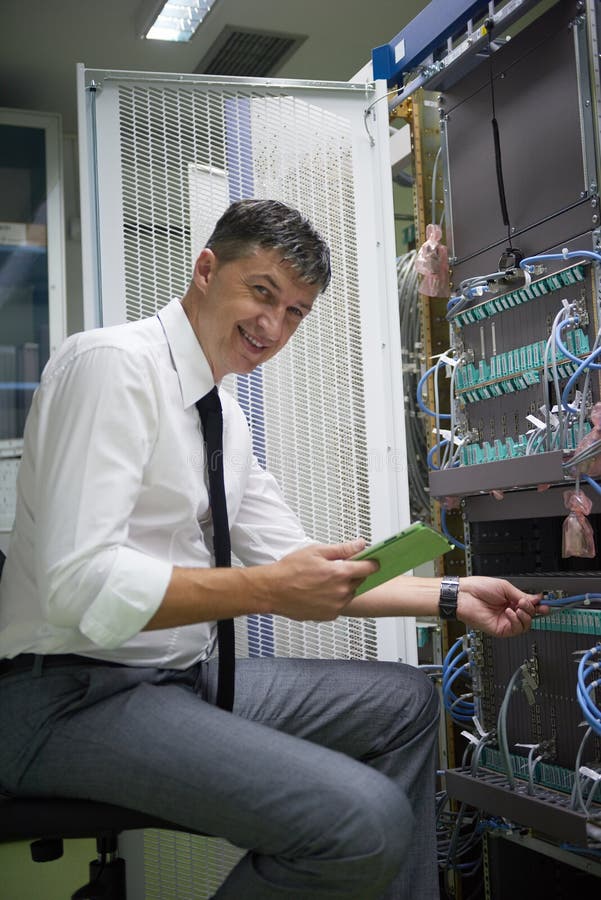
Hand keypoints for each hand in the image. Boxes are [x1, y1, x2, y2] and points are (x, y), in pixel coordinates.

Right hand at [263, 540, 378, 621]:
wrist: (272, 590)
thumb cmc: (290, 570)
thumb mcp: (316, 551)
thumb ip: (342, 549)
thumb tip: (360, 544)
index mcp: (340, 573)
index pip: (368, 568)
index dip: (371, 562)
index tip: (372, 561)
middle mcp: (340, 592)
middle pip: (359, 580)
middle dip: (353, 573)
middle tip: (336, 568)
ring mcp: (335, 605)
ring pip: (349, 593)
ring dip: (343, 587)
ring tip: (323, 581)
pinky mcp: (328, 615)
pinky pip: (339, 605)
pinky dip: (334, 599)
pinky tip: (319, 592)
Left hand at [456, 576, 547, 637]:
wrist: (464, 595)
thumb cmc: (478, 588)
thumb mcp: (505, 587)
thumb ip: (521, 595)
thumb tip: (536, 599)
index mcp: (511, 600)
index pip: (529, 606)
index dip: (539, 605)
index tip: (545, 603)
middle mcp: (509, 611)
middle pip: (530, 616)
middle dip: (533, 609)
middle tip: (529, 603)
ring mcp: (505, 621)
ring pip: (525, 625)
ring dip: (525, 615)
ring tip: (518, 606)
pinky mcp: (500, 630)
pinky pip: (515, 629)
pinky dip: (516, 620)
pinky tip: (510, 612)